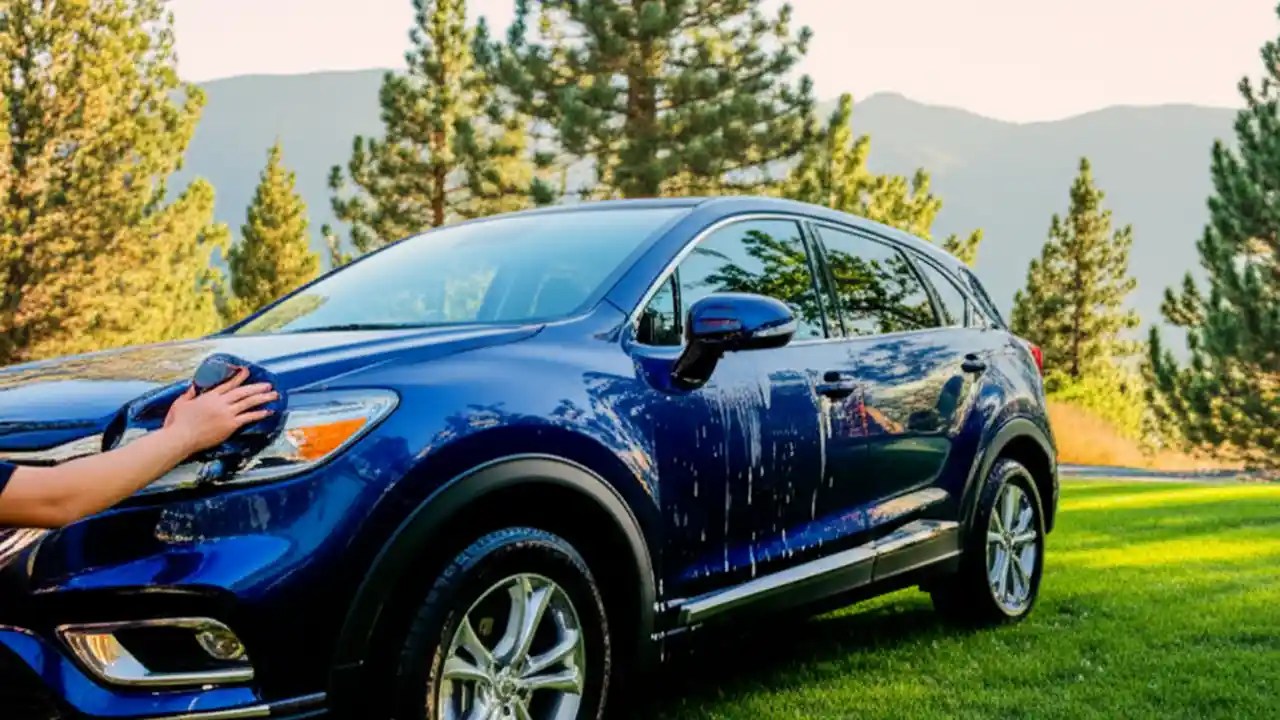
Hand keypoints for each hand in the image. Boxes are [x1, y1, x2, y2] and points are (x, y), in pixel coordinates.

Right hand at [163, 368, 277, 453]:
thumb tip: (193, 386)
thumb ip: (188, 394)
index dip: (239, 377)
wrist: (180, 437)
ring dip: (263, 398)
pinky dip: (259, 413)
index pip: (228, 384)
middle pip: (242, 392)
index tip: (247, 371)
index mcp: (209, 396)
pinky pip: (248, 417)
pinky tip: (268, 411)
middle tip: (268, 385)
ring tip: (274, 395)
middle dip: (257, 387)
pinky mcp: (230, 425)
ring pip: (248, 402)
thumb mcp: (180, 403)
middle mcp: (220, 402)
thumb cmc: (177, 422)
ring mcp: (226, 413)